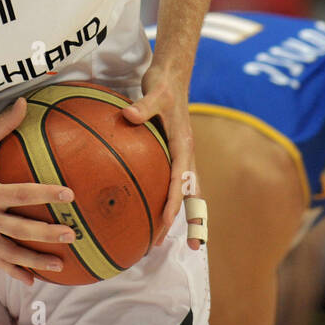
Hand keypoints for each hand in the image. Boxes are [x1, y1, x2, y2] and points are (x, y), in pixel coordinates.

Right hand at [0, 97, 76, 285]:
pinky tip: (31, 279)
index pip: (22, 195)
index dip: (46, 195)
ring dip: (35, 261)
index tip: (70, 195)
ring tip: (61, 265)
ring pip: (9, 252)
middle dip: (47, 236)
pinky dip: (13, 269)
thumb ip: (4, 124)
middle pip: (19, 230)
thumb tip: (26, 101)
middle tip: (73, 235)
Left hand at [122, 69, 200, 248]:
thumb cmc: (164, 84)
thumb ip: (144, 106)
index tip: (167, 224)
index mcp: (184, 145)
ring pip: (185, 191)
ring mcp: (180, 155)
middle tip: (194, 249)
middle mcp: (186, 155)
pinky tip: (148, 209)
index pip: (180, 182)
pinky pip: (172, 181)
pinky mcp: (172, 153)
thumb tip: (130, 115)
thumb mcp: (154, 92)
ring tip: (169, 238)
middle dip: (194, 221)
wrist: (172, 76)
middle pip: (193, 194)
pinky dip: (167, 198)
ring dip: (182, 214)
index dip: (175, 204)